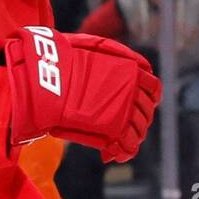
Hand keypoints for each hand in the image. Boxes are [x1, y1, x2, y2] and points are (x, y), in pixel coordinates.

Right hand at [0, 27, 161, 162]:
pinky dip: (124, 151)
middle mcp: (132, 88)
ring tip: (114, 144)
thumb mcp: (88, 44)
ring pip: (139, 128)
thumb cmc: (60, 58)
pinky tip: (112, 154)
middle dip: (137, 120)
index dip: (148, 98)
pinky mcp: (113, 125)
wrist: (45, 74)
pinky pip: (128, 143)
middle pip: (145, 111)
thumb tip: (119, 64)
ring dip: (131, 136)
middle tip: (121, 128)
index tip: (136, 105)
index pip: (153, 88)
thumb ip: (107, 51)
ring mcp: (124, 107)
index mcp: (130, 69)